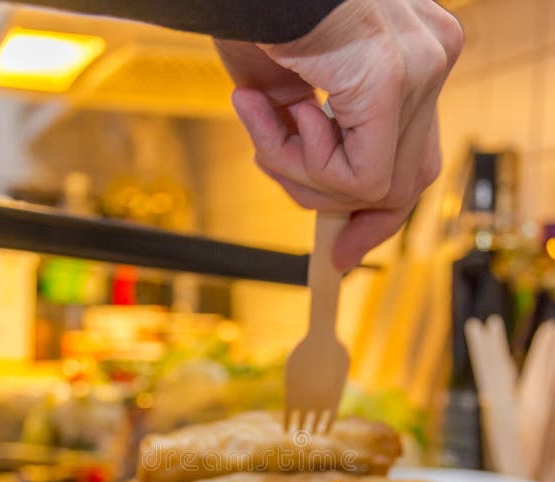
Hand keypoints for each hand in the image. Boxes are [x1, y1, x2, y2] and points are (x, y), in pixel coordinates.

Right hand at [215, 0, 462, 269]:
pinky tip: (277, 111)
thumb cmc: (257, 9)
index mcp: (415, 57)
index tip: (342, 252)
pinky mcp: (393, 80)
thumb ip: (316, 144)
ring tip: (261, 117)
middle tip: (281, 185)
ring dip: (302, 173)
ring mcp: (420, 68)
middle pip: (403, 183)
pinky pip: (359, 177)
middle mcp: (431, 60)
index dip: (376, 217)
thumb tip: (325, 209)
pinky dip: (305, 164)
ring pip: (374, 188)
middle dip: (336, 207)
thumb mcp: (288, 90)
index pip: (414, 161)